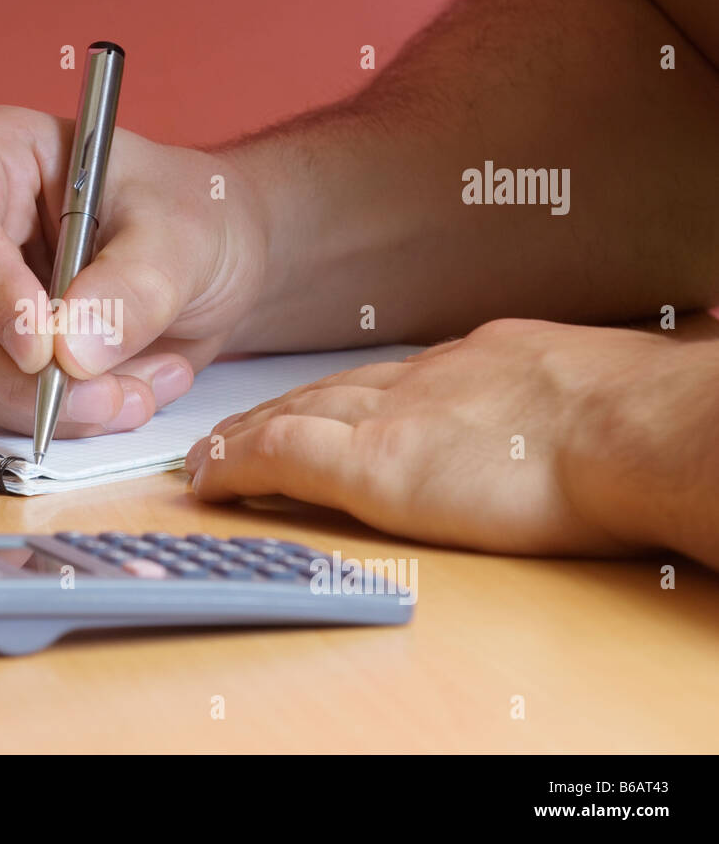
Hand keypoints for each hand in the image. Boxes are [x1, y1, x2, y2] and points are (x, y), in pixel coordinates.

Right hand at [0, 106, 265, 437]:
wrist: (215, 259)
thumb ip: (134, 286)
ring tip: (143, 389)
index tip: (44, 347)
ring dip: (57, 406)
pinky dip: (67, 418)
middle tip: (108, 395)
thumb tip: (71, 350)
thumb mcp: (184, 237)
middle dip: (29, 377)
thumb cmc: (193, 215)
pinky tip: (130, 393)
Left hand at [185, 319, 717, 557]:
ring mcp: (392, 418)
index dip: (335, 396)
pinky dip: (236, 464)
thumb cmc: (637, 422)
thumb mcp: (583, 389)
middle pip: (326, 391)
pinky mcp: (374, 464)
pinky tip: (205, 478)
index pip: (382, 379)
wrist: (637, 429)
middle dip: (276, 409)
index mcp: (474, 365)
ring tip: (205, 453)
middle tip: (233, 427)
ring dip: (242, 435)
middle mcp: (421, 381)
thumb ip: (548, 402)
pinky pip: (280, 456)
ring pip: (292, 416)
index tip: (314, 409)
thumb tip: (567, 420)